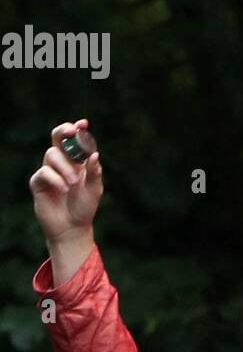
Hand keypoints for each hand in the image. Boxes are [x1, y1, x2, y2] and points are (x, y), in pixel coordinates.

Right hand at [29, 119, 103, 246]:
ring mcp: (49, 171)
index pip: (74, 140)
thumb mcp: (95, 189)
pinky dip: (55, 178)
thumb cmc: (85, 207)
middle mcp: (62, 162)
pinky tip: (64, 189)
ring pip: (52, 154)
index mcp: (77, 161)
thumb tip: (94, 155)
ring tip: (73, 183)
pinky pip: (44, 172)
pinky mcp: (39, 182)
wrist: (72, 227)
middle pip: (57, 138)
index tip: (83, 123)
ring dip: (64, 166)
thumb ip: (95, 172)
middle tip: (71, 132)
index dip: (77, 129)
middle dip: (63, 131)